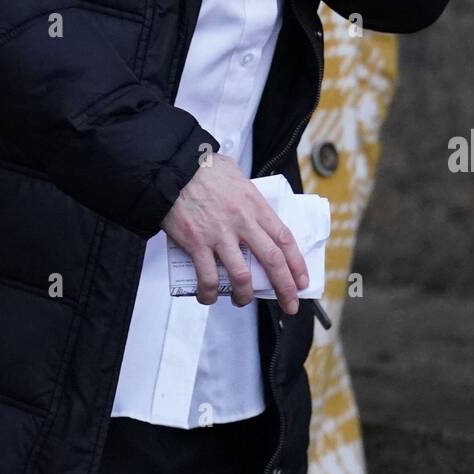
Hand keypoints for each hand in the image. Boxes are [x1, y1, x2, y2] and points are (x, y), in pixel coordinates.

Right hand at [160, 154, 308, 314]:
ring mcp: (219, 234)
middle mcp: (241, 221)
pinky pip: (208, 277)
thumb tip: (254, 205)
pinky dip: (209, 293)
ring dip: (245, 296)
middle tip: (289, 305)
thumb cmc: (202, 169)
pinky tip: (208, 296)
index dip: (297, 264)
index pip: (284, 238)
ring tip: (242, 301)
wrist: (172, 169)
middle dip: (285, 288)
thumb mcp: (236, 174)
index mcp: (254, 204)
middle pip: (272, 261)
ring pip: (241, 276)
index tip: (301, 281)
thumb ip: (248, 192)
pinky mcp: (196, 243)